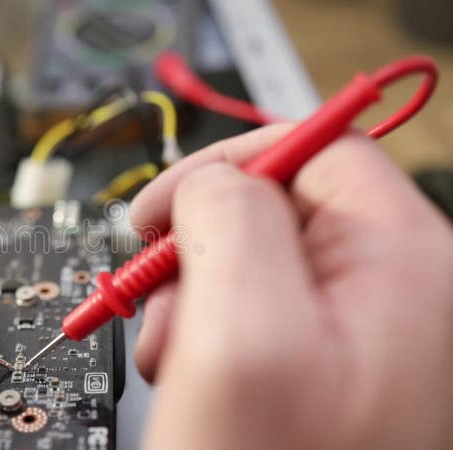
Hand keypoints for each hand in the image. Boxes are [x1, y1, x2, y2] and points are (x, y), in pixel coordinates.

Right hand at [131, 124, 452, 448]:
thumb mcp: (243, 339)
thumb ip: (228, 222)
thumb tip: (208, 184)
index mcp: (405, 268)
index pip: (314, 151)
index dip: (228, 167)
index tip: (161, 208)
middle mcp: (395, 300)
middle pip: (280, 212)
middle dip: (201, 248)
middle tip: (164, 302)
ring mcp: (361, 343)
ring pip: (257, 267)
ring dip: (197, 299)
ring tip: (180, 357)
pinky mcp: (327, 375)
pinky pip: (258, 318)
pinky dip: (208, 337)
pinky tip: (196, 378)